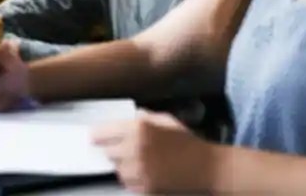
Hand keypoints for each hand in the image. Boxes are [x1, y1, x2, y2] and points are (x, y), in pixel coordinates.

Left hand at [91, 111, 218, 193]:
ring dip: (123, 166)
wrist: (209, 168)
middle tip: (125, 150)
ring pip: (117, 169)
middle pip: (107, 152)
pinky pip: (128, 183)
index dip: (98, 135)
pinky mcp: (145, 187)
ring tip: (139, 163)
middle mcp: (135, 147)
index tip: (96, 138)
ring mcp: (139, 169)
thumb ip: (145, 118)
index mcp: (139, 127)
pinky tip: (147, 173)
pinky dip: (133, 180)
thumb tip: (129, 117)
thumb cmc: (188, 142)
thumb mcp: (167, 121)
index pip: (101, 132)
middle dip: (114, 151)